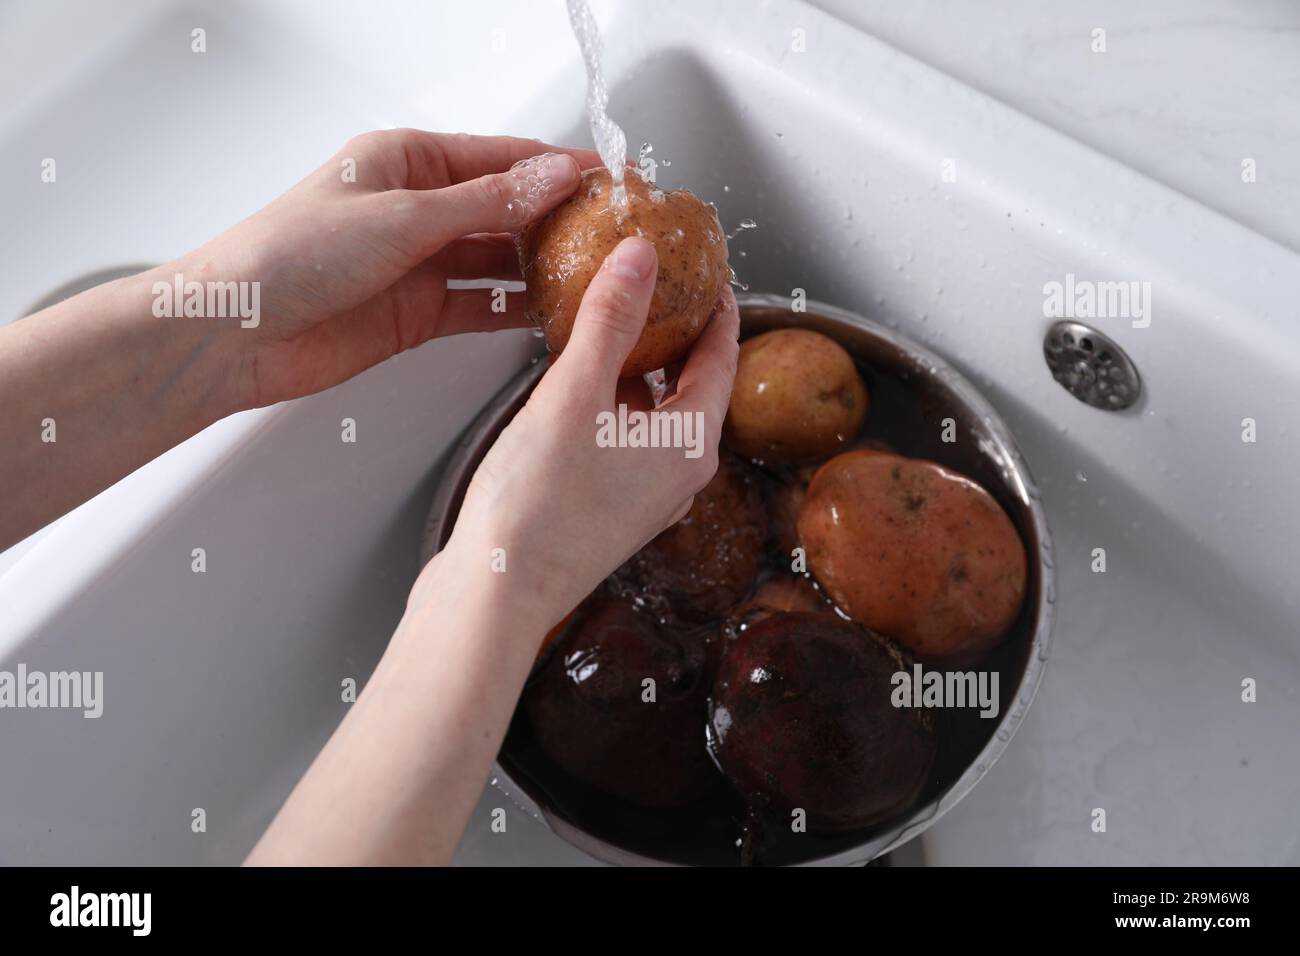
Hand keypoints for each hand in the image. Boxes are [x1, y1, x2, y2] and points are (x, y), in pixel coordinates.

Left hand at [177, 129, 600, 409]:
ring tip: (596, 275)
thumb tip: (553, 177)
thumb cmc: (293, 253)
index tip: (609, 179)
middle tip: (614, 233)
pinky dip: (514, 309)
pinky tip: (552, 312)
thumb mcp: (403, 217)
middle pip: (505, 210)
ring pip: (498, 260)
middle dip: (558, 220)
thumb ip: (486, 203)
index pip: (501, 158)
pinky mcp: (417, 314)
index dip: (557, 168)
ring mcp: (419, 263)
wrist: (236, 332)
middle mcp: (417, 209)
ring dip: (541, 268)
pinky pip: (480, 306)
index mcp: (407, 161)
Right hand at [413, 236, 740, 626]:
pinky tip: (580, 382)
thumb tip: (642, 256)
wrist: (496, 592)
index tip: (708, 269)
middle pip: (692, 385)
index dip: (716, 307)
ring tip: (616, 320)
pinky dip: (614, 402)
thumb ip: (610, 319)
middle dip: (678, 333)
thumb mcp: (576, 394)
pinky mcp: (610, 508)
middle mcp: (681, 473)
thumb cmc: (539, 507)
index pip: (721, 357)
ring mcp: (646, 495)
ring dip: (641, 368)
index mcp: (692, 444)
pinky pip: (626, 439)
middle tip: (662, 284)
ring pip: (655, 413)